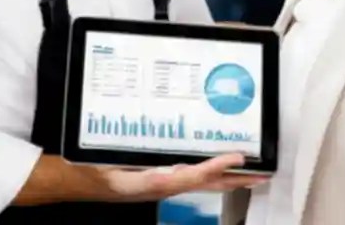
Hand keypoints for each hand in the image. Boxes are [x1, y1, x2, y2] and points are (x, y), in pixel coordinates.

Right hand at [101, 153, 267, 201]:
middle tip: (262, 175)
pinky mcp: (159, 181)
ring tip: (249, 173)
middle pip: (208, 185)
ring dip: (226, 178)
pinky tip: (214, 169)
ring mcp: (162, 185)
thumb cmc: (96, 170)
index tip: (238, 158)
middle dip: (235, 180)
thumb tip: (176, 171)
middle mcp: (164, 186)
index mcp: (156, 182)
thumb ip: (146, 173)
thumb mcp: (118, 168)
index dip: (218, 167)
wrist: (82, 180)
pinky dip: (207, 173)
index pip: (195, 176)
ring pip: (202, 183)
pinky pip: (189, 177)